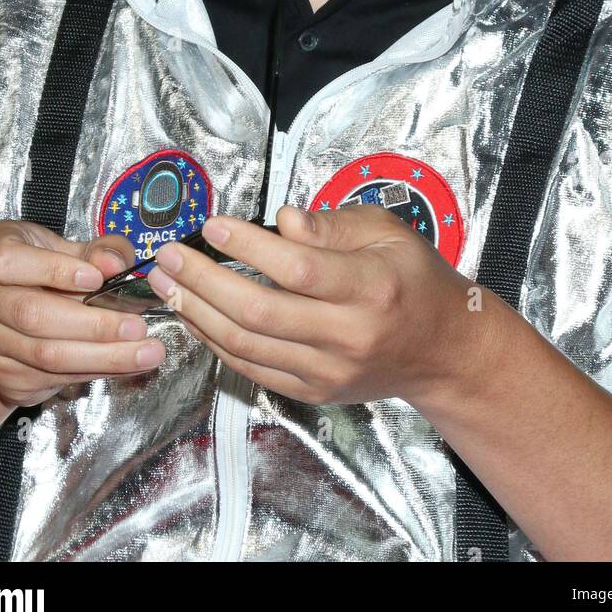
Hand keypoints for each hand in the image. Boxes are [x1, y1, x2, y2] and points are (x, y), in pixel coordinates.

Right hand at [0, 220, 165, 406]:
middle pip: (30, 315)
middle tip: (137, 326)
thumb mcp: (64, 246)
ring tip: (145, 353)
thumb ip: (95, 250)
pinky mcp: (1, 374)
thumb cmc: (38, 266)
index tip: (96, 279)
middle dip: (91, 324)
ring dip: (102, 356)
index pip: (10, 262)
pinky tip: (125, 364)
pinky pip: (51, 377)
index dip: (53, 271)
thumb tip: (115, 264)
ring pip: (43, 355)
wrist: (1, 311)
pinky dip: (94, 371)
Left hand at [148, 203, 492, 407]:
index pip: (298, 268)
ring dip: (197, 312)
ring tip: (167, 283)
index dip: (248, 246)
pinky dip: (216, 341)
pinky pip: (252, 369)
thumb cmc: (414, 280)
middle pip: (259, 311)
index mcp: (371, 287)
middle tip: (169, 254)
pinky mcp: (313, 391)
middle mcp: (348, 335)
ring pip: (246, 345)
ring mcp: (328, 370)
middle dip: (203, 280)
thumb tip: (281, 220)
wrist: (443, 350)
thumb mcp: (386, 232)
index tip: (213, 224)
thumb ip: (331, 225)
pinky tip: (196, 314)